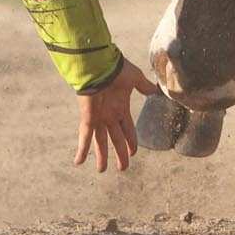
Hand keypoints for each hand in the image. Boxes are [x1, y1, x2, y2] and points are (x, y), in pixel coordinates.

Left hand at [74, 56, 158, 172]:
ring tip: (102, 170)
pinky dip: (82, 149)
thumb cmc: (117, 69)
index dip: (131, 141)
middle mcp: (110, 115)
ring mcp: (98, 118)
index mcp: (121, 107)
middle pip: (115, 139)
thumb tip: (155, 91)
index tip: (133, 152)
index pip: (127, 129)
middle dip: (120, 154)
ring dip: (102, 156)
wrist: (100, 64)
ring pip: (101, 142)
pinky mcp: (88, 118)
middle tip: (123, 168)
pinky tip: (79, 162)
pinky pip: (85, 137)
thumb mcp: (135, 78)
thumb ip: (144, 86)